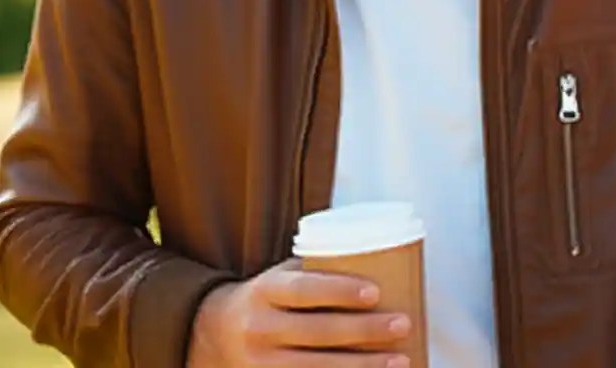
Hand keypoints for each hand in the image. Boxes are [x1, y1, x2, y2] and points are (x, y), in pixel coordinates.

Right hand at [186, 259, 411, 367]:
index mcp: (265, 291)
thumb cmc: (270, 298)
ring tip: (401, 361)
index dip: (339, 290)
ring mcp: (261, 363)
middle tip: (403, 324)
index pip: (303, 290)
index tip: (376, 292)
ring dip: (363, 367)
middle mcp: (259, 328)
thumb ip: (319, 272)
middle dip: (364, 331)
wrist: (212, 333)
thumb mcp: (281, 277)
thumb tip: (384, 259)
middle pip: (317, 332)